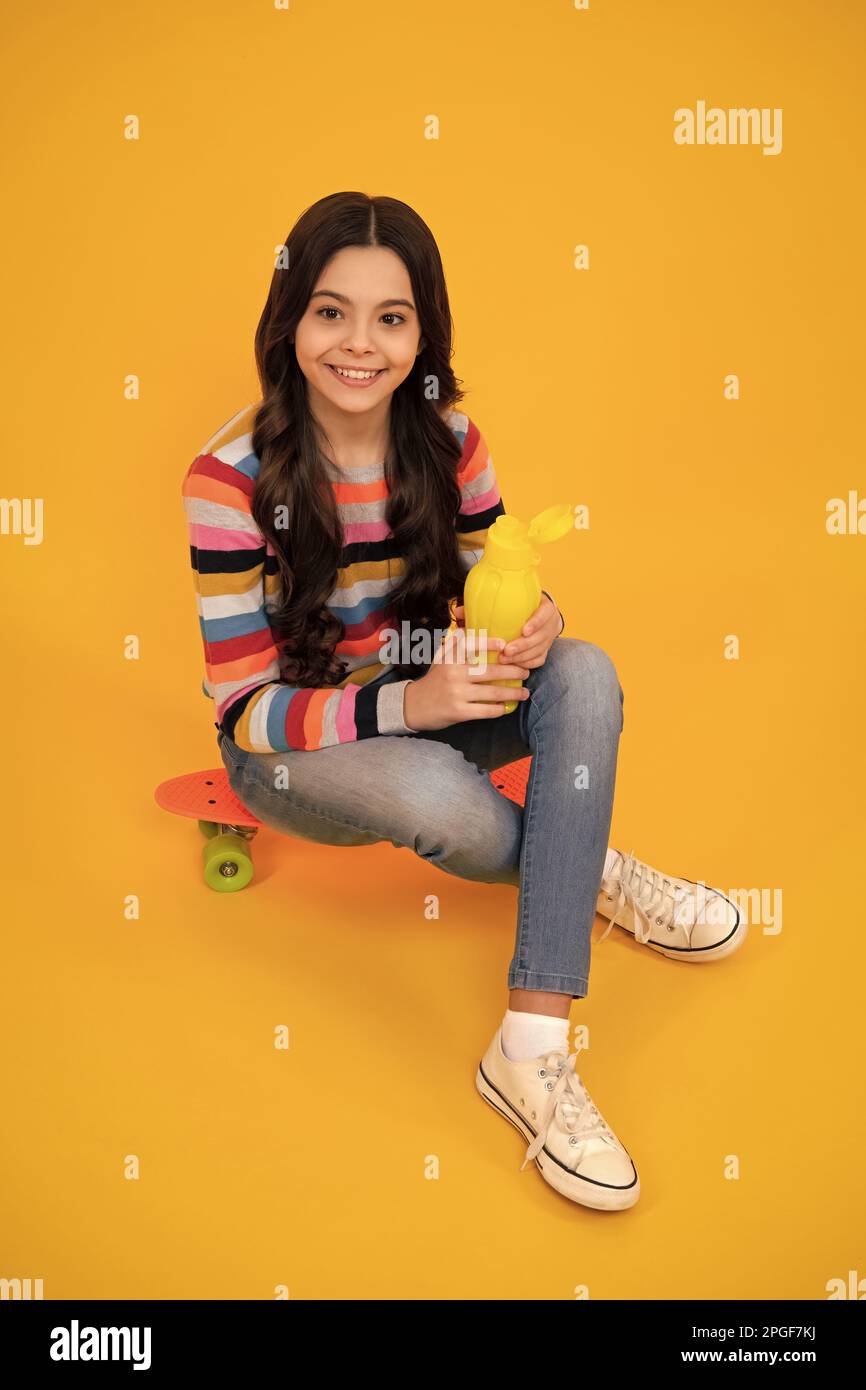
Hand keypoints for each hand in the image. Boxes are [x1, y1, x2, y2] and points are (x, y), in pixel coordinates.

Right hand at [402, 625, 531, 731]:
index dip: (489, 644)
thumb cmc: (433, 680)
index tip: (506, 645)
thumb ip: (455, 645)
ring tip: (525, 692)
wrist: (413, 706)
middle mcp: (454, 674)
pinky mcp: (459, 712)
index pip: (471, 646)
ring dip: (513, 693)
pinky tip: (506, 706)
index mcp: (450, 659)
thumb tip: (471, 628)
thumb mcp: (440, 659)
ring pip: (492, 693)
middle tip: (526, 672)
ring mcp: (457, 694)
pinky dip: (499, 708)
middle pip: (490, 672)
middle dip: (513, 672)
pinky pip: (485, 711)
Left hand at [499, 594, 561, 667]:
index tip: (524, 631)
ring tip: (504, 659)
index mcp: (547, 608)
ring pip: (539, 651)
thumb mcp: (521, 597)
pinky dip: (526, 663)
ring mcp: (550, 638)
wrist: (541, 614)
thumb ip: (509, 598)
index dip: (536, 623)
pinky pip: (539, 660)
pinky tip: (513, 665)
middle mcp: (551, 624)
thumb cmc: (525, 604)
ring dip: (521, 657)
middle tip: (506, 650)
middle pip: (540, 637)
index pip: (544, 615)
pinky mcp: (546, 649)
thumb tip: (483, 602)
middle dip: (523, 645)